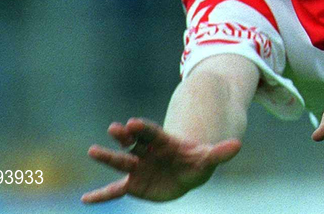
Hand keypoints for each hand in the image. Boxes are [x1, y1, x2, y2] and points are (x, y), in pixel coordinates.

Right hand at [82, 117, 240, 202]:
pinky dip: (101, 195)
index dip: (143, 127)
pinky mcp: (133, 184)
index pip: (151, 132)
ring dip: (107, 157)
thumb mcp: (209, 158)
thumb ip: (220, 152)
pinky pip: (115, 190)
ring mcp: (138, 167)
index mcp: (163, 141)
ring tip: (92, 150)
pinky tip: (85, 200)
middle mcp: (146, 151)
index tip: (132, 122)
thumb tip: (238, 145)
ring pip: (120, 161)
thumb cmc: (196, 161)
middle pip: (133, 142)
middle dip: (123, 136)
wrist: (186, 171)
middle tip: (114, 128)